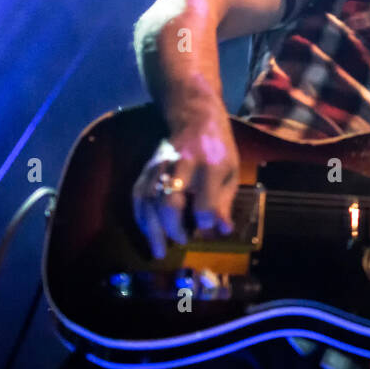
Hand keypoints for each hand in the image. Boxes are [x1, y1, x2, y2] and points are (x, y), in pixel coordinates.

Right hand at [132, 117, 238, 258]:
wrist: (196, 118)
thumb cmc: (218, 149)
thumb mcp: (231, 172)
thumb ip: (225, 202)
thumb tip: (223, 231)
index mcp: (211, 166)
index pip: (205, 202)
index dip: (206, 221)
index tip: (207, 228)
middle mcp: (183, 165)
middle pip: (170, 201)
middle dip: (173, 227)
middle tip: (181, 242)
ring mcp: (161, 165)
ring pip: (150, 200)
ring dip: (153, 229)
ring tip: (159, 250)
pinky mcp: (147, 168)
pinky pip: (138, 195)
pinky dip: (141, 217)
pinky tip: (148, 232)